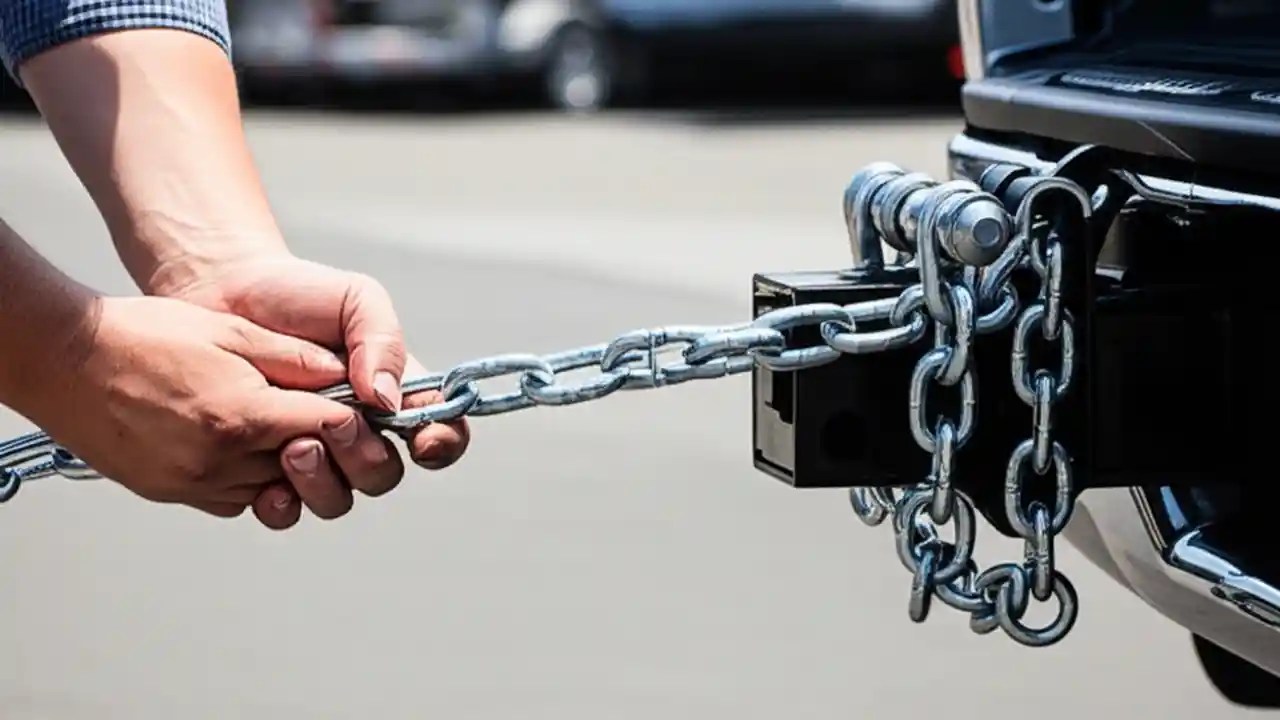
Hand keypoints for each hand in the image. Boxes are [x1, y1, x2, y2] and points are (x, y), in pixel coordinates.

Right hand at [26, 295, 364, 518]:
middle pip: (309, 467)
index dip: (350, 417)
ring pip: (274, 490)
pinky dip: (249, 478)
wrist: (66, 359)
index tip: (354, 405)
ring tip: (274, 426)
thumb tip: (341, 375)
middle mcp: (222, 460)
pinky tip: (239, 444)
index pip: (330, 428)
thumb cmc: (142, 336)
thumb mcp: (231, 331)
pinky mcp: (172, 493)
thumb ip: (294, 359)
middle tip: (321, 417)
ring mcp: (195, 483)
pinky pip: (234, 499)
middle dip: (323, 443)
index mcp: (244, 416)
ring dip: (286, 464)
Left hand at [151, 252, 470, 529]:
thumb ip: (382, 342)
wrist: (221, 293)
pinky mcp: (262, 471)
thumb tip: (387, 400)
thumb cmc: (295, 294)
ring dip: (322, 482)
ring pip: (338, 499)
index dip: (441, 444)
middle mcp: (358, 433)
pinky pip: (285, 511)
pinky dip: (280, 504)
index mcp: (392, 395)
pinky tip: (266, 484)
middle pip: (384, 475)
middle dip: (364, 458)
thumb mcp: (355, 299)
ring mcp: (314, 455)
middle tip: (334, 426)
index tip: (423, 441)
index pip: (439, 432)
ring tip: (292, 447)